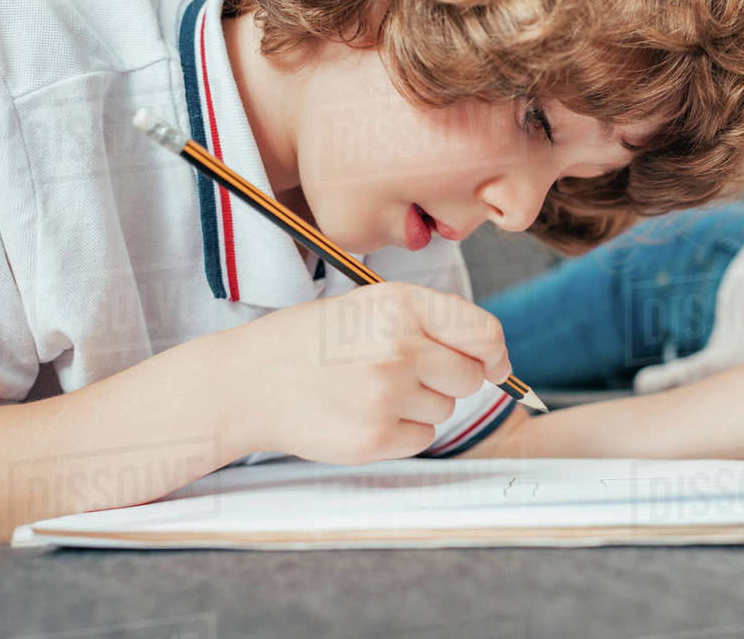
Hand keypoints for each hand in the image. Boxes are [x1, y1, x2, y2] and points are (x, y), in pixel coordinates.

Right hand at [216, 282, 510, 464]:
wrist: (250, 381)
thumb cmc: (313, 342)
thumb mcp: (370, 306)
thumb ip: (431, 322)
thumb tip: (494, 358)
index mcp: (401, 304)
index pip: (483, 333)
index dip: (494, 354)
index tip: (492, 365)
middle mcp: (400, 346)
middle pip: (469, 377)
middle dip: (448, 379)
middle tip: (401, 373)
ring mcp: (388, 394)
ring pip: (445, 409)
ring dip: (419, 405)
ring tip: (370, 390)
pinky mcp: (377, 436)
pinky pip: (422, 438)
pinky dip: (401, 432)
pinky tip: (363, 413)